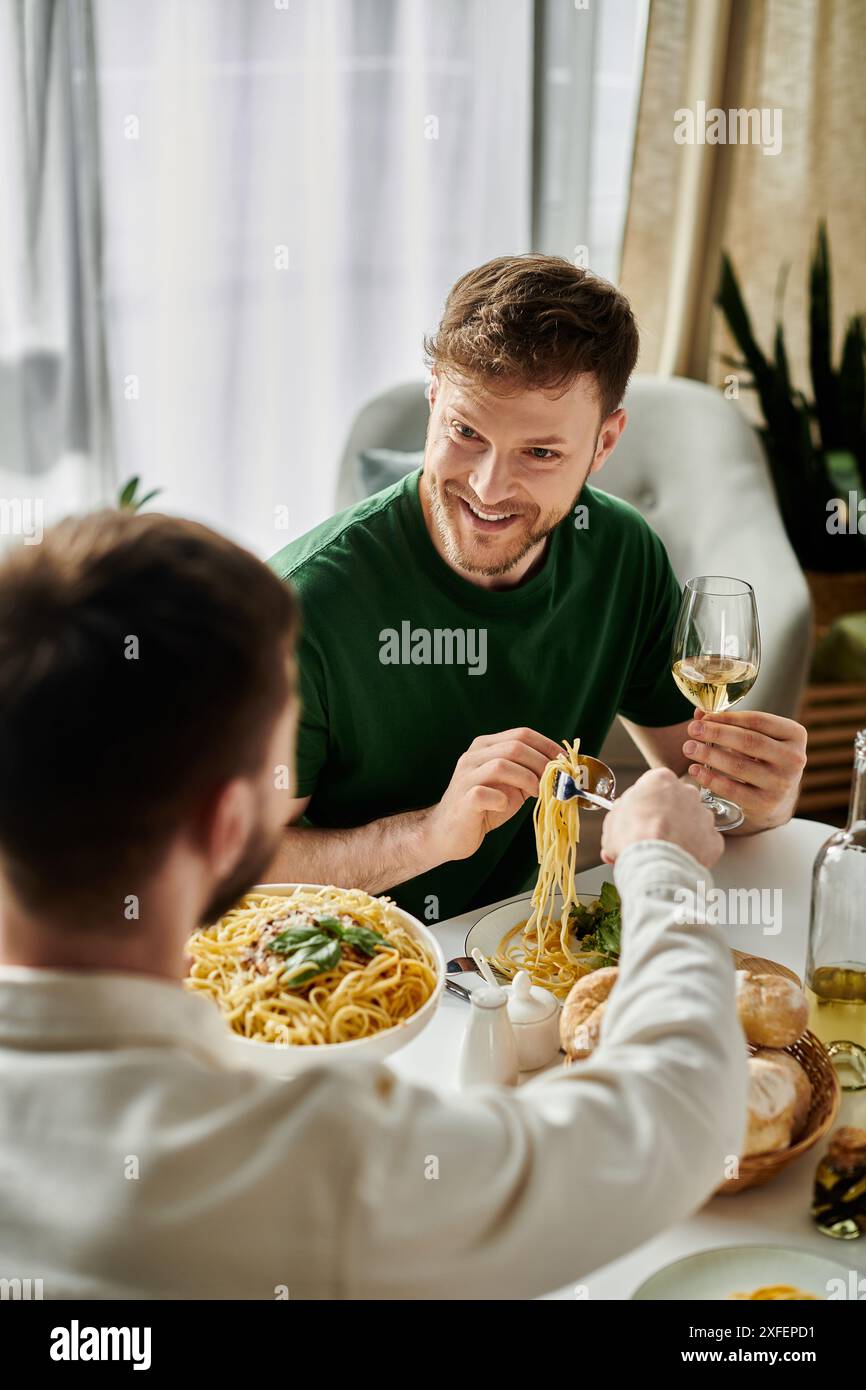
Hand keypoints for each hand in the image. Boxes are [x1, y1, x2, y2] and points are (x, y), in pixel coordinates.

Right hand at [425, 727, 562, 862]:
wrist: (448, 833)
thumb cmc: (484, 808)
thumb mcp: (512, 786)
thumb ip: (530, 774)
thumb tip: (561, 771)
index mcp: (485, 746)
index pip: (521, 734)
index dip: (547, 746)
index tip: (565, 761)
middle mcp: (473, 756)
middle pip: (514, 746)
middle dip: (541, 763)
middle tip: (554, 781)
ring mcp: (465, 777)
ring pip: (500, 765)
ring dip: (526, 779)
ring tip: (535, 793)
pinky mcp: (462, 799)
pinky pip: (484, 793)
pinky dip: (501, 800)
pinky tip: (504, 807)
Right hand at [601, 768, 723, 868]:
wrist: (655, 864)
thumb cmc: (633, 838)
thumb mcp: (613, 817)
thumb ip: (623, 810)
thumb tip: (624, 814)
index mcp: (661, 780)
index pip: (654, 783)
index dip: (646, 800)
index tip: (640, 811)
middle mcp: (687, 792)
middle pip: (677, 799)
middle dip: (667, 814)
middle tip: (652, 832)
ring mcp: (704, 815)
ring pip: (693, 820)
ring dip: (682, 831)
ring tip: (666, 849)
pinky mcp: (714, 838)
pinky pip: (704, 842)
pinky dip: (694, 850)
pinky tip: (679, 857)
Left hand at [682, 709, 806, 831]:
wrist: (776, 799)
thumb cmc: (762, 758)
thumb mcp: (756, 737)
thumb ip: (730, 723)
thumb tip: (699, 713)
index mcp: (794, 735)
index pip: (758, 721)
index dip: (728, 717)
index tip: (704, 716)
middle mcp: (794, 759)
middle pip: (749, 741)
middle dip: (717, 733)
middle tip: (692, 729)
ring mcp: (781, 783)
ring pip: (739, 766)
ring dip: (709, 755)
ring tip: (688, 748)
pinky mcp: (765, 804)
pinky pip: (732, 790)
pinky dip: (711, 779)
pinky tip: (695, 770)